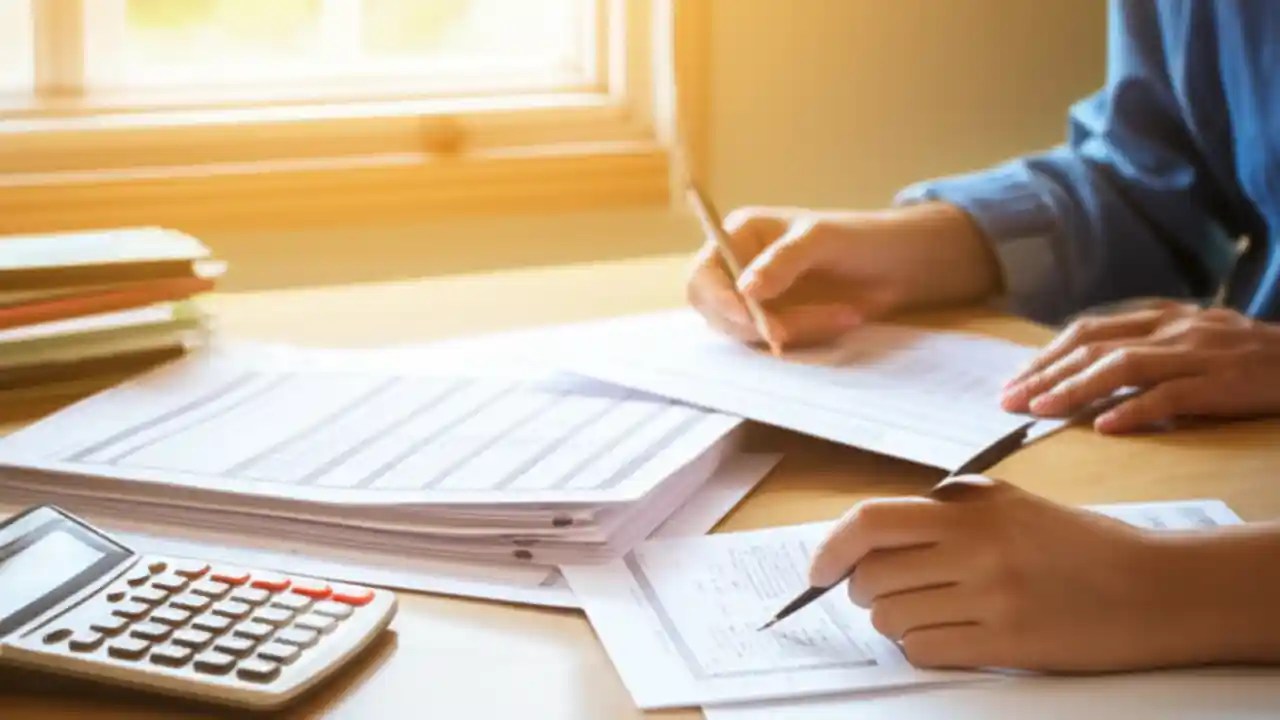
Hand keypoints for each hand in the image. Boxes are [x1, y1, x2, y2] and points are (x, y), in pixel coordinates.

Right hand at [686, 202, 1000, 347]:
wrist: (901, 266)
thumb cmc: (860, 238)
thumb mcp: (822, 240)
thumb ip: (783, 261)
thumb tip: (744, 289)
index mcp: (740, 236)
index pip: (703, 274)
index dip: (716, 300)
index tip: (746, 318)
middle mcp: (740, 268)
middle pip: (718, 311)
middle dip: (754, 323)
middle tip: (790, 330)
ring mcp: (758, 300)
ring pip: (750, 333)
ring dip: (793, 330)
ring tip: (843, 314)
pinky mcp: (780, 325)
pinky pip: (776, 344)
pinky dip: (806, 338)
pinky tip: (842, 318)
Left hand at [807, 478, 1204, 671]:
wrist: (1156, 588)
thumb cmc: (1079, 545)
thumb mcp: (1012, 503)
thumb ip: (946, 508)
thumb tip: (870, 533)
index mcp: (971, 508)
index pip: (870, 522)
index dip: (830, 549)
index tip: (817, 571)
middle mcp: (975, 548)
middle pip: (872, 577)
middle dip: (865, 591)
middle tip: (888, 593)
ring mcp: (991, 597)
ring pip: (892, 618)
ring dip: (894, 622)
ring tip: (927, 613)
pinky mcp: (1008, 643)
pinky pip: (925, 651)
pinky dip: (921, 648)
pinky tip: (948, 637)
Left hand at [1000, 304, 1279, 432]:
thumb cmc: (1250, 359)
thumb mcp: (1194, 341)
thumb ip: (1148, 351)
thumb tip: (1090, 376)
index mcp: (1162, 317)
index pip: (1089, 331)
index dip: (1048, 356)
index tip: (1016, 382)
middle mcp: (1173, 327)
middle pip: (1094, 346)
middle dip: (1046, 373)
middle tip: (1010, 401)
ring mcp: (1197, 351)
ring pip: (1122, 366)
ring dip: (1075, 389)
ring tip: (1041, 410)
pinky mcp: (1221, 381)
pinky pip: (1170, 395)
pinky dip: (1133, 410)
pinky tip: (1103, 427)